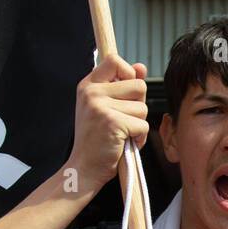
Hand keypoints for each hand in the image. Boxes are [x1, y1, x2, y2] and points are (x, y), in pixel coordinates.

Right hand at [66, 54, 149, 192]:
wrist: (84, 168)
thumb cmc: (96, 140)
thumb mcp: (104, 107)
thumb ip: (122, 85)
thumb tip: (141, 67)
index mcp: (88, 85)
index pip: (114, 60)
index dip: (128, 73)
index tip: (125, 93)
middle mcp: (92, 93)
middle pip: (138, 85)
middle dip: (138, 106)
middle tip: (123, 120)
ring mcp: (101, 107)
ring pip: (143, 108)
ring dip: (138, 124)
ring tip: (122, 134)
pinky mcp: (113, 123)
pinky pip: (143, 125)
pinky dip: (140, 138)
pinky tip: (125, 143)